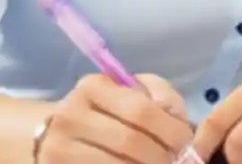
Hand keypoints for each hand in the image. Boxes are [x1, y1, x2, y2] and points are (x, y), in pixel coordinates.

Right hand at [37, 73, 194, 163]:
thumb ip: (159, 95)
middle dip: (162, 156)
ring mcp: (58, 147)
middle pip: (130, 142)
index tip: (188, 144)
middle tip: (179, 162)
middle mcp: (70, 115)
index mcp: (92, 86)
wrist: (53, 135)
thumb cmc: (104, 112)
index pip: (142, 110)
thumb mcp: (129, 92)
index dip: (172, 131)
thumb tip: (177, 116)